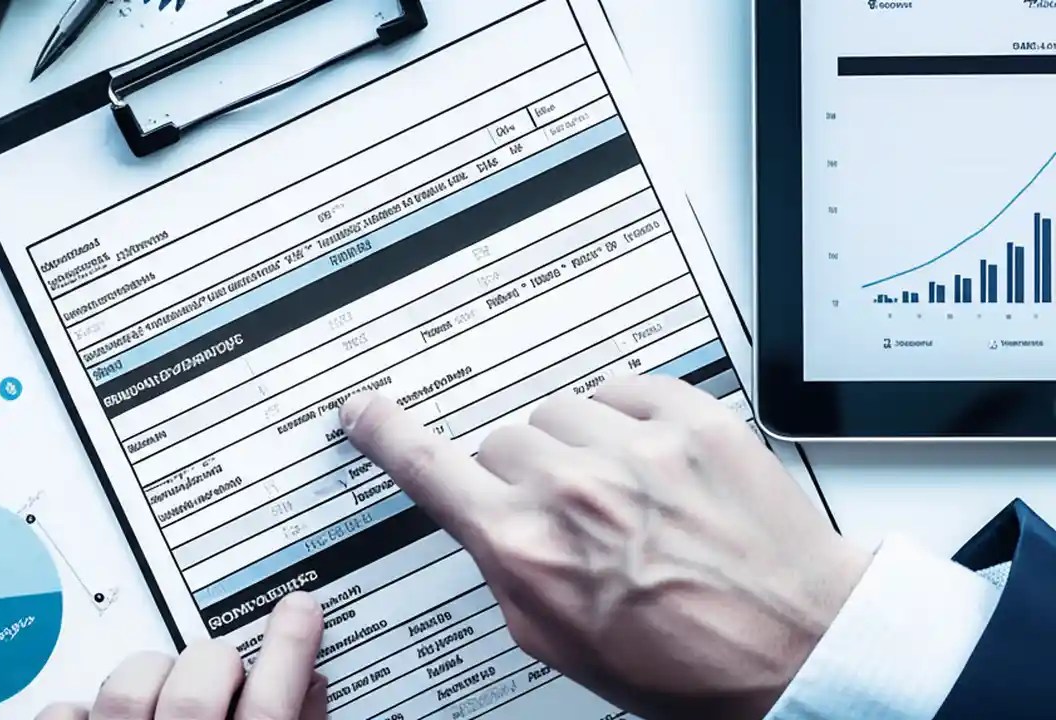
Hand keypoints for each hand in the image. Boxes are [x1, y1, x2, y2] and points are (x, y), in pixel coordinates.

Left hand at [37, 593, 324, 719]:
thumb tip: (309, 684)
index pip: (270, 711)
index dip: (288, 650)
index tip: (298, 608)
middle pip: (197, 692)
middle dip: (213, 662)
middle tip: (220, 667)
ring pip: (126, 692)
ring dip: (148, 675)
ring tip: (157, 691)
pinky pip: (64, 712)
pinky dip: (79, 707)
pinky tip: (98, 717)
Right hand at [341, 375, 870, 719]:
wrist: (797, 643)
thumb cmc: (686, 663)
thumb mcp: (558, 639)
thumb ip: (505, 565)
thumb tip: (485, 521)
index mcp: (526, 546)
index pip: (428, 467)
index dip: (386, 434)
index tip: (366, 410)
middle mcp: (573, 487)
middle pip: (503, 441)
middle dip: (525, 476)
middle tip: (571, 515)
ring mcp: (634, 445)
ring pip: (561, 410)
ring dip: (580, 446)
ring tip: (625, 495)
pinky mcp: (690, 417)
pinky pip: (624, 387)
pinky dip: (630, 420)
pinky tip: (654, 468)